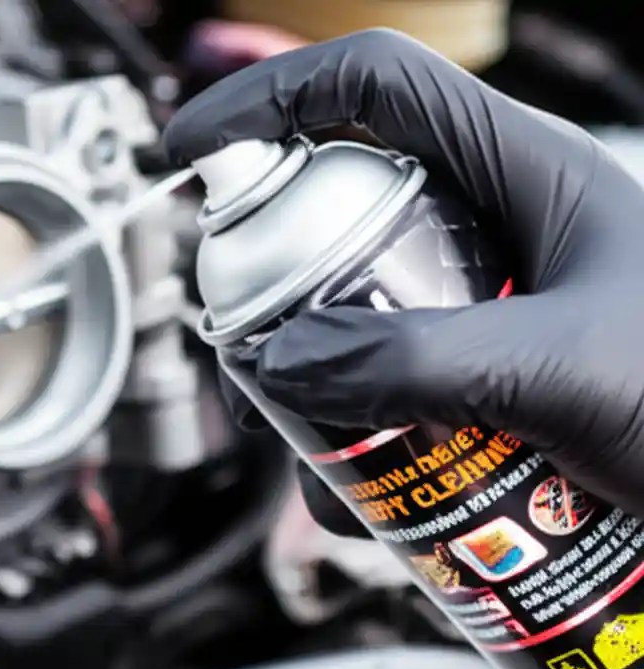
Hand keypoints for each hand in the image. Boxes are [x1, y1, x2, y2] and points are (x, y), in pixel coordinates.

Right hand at [164, 29, 643, 526]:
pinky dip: (349, 443)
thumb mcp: (561, 371)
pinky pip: (381, 391)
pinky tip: (365, 497)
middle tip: (246, 351)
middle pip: (338, 215)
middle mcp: (494, 232)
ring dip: (307, 391)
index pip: (372, 90)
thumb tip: (278, 363)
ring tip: (320, 462)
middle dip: (273, 287)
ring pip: (349, 317)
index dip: (266, 101)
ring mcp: (482, 309)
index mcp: (527, 176)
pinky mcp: (478, 383)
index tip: (187, 150)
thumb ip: (412, 363)